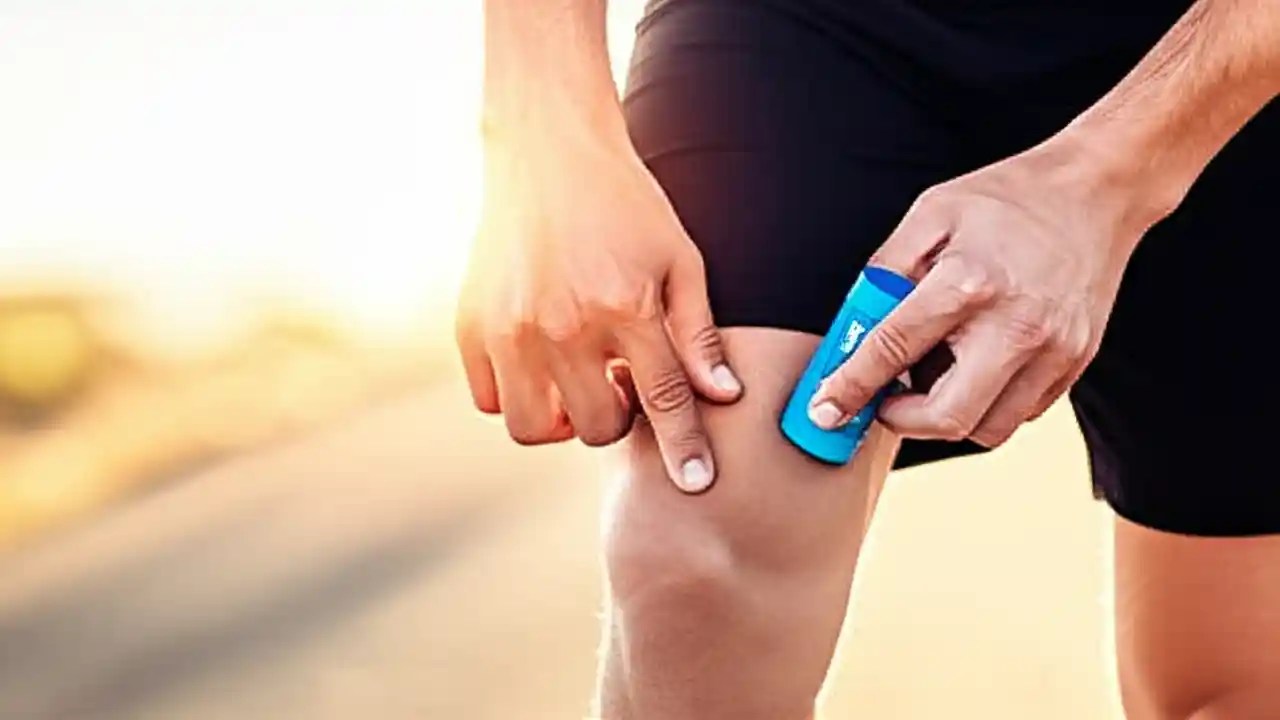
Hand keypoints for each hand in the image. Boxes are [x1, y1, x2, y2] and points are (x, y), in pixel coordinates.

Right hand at [455, 126, 742, 491]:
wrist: (547, 151)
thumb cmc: (624, 203)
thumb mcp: (679, 258)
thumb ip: (697, 333)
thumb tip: (722, 396)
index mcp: (624, 305)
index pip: (664, 399)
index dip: (685, 448)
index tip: (697, 484)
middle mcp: (562, 324)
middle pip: (595, 426)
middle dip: (616, 418)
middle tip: (620, 382)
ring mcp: (509, 328)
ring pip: (532, 428)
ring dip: (561, 419)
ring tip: (577, 381)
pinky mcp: (470, 325)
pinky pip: (490, 399)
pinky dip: (517, 396)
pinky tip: (540, 364)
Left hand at [810, 140, 1152, 447]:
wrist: (1098, 190)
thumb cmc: (1006, 200)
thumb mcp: (930, 216)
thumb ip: (886, 273)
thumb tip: (852, 329)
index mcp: (969, 283)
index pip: (893, 351)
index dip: (849, 388)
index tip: (823, 412)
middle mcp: (1016, 327)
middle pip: (947, 417)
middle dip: (900, 420)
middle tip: (882, 400)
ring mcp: (1054, 352)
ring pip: (986, 429)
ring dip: (944, 417)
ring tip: (930, 377)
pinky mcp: (1075, 364)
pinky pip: (1018, 413)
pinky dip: (984, 405)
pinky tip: (972, 368)